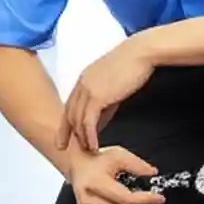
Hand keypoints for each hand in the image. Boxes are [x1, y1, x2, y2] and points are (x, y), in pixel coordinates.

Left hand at [57, 37, 155, 151]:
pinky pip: (88, 121)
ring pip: (77, 119)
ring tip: (86, 151)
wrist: (140, 53)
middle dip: (65, 132)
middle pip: (69, 113)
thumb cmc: (132, 65)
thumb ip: (105, 102)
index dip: (66, 121)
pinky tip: (94, 145)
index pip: (70, 104)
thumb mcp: (113, 84)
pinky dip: (90, 136)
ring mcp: (87, 90)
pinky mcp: (97, 96)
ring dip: (81, 137)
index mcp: (84, 79)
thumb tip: (101, 119)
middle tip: (63, 147)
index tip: (64, 134)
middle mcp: (82, 85)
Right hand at [68, 146, 165, 203]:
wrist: (78, 167)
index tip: (159, 198)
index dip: (146, 200)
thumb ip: (137, 164)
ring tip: (140, 201)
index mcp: (96, 183)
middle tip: (152, 198)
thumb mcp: (118, 154)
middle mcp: (90, 201)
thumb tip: (152, 173)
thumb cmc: (97, 161)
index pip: (127, 200)